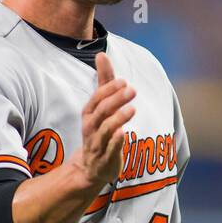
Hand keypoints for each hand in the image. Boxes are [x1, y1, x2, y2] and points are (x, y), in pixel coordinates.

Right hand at [76, 53, 134, 190]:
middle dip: (115, 100)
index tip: (123, 81)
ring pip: (105, 130)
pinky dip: (117, 142)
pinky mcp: (106, 159)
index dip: (108, 90)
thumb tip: (101, 54)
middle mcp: (91, 128)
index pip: (96, 99)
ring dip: (118, 118)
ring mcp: (98, 144)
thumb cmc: (98, 131)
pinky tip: (125, 133)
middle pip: (101, 112)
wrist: (90, 168)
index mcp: (88, 114)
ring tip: (132, 109)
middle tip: (132, 90)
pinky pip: (110, 150)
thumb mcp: (100, 106)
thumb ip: (103, 82)